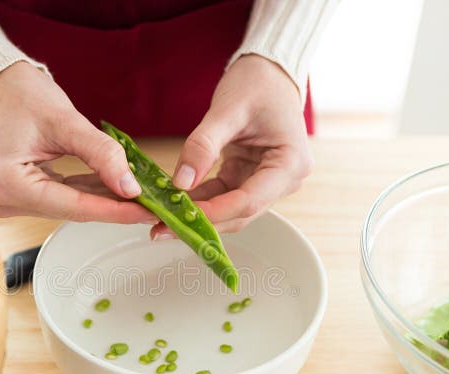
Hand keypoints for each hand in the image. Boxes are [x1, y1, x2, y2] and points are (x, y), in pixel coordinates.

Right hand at [0, 62, 154, 223]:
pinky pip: (66, 198)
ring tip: (144, 197)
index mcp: (8, 185)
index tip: (146, 211)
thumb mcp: (65, 121)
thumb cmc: (20, 96)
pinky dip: (92, 192)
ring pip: (73, 206)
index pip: (73, 206)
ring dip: (107, 200)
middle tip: (154, 205)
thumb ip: (101, 154)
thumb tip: (130, 187)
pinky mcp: (25, 196)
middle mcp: (6, 200)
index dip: (114, 210)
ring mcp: (14, 201)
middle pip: (74, 210)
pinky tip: (119, 189)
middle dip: (115, 206)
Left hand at [153, 54, 312, 238]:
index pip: (247, 201)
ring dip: (197, 216)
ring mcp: (268, 182)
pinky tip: (172, 204)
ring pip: (230, 211)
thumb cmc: (257, 82)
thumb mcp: (227, 109)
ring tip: (160, 219)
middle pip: (239, 213)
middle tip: (159, 228)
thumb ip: (203, 146)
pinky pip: (223, 197)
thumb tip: (180, 183)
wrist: (270, 70)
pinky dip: (199, 202)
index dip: (212, 213)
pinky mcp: (251, 178)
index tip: (177, 216)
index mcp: (289, 164)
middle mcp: (285, 180)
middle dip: (200, 222)